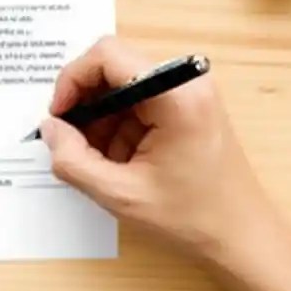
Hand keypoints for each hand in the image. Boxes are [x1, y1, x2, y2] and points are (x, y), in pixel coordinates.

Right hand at [40, 38, 274, 264]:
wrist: (241, 235)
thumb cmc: (192, 218)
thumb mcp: (120, 195)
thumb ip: (74, 160)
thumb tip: (49, 129)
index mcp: (176, 95)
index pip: (108, 55)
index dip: (72, 80)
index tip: (59, 116)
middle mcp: (187, 81)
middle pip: (115, 67)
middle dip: (86, 103)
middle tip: (72, 142)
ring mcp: (190, 92)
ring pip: (123, 85)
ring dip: (101, 119)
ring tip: (100, 162)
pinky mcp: (188, 106)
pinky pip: (140, 101)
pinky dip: (119, 126)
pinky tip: (120, 161)